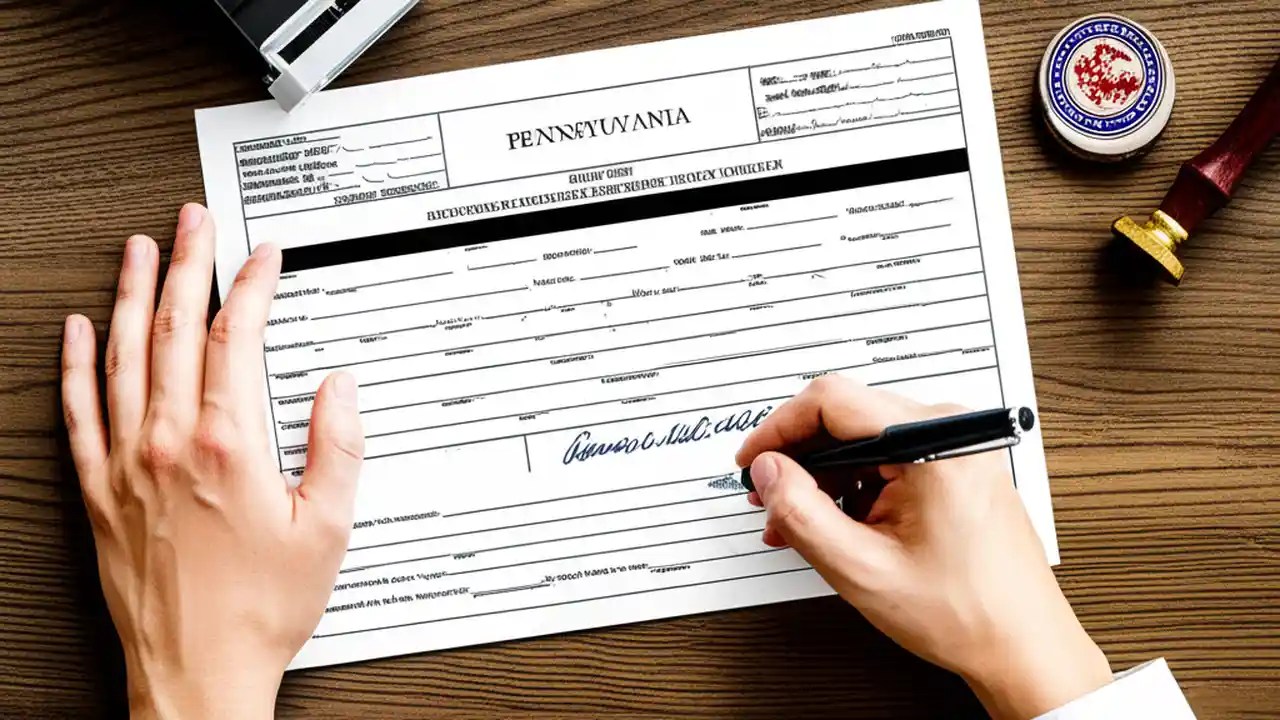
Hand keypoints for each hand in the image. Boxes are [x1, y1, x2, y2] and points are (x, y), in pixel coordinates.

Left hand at [60, 204, 363, 718]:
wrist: (199, 669)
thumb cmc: (261, 607)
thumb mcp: (328, 528)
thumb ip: (339, 447)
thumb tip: (339, 388)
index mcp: (228, 448)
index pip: (238, 340)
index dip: (252, 287)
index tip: (263, 258)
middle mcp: (169, 446)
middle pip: (177, 331)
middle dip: (189, 266)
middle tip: (194, 222)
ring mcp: (127, 466)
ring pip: (125, 357)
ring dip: (134, 296)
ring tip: (141, 250)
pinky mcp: (99, 492)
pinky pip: (79, 412)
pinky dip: (77, 364)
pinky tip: (80, 330)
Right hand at [736, 376, 1110, 719]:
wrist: (1023, 646)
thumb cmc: (967, 614)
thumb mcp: (862, 569)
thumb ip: (802, 513)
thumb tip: (767, 471)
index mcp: (936, 445)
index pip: (833, 401)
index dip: (779, 428)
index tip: (753, 458)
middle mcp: (952, 433)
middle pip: (848, 416)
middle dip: (799, 457)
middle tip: (768, 494)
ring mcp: (958, 448)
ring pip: (864, 438)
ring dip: (823, 476)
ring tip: (797, 521)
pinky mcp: (956, 467)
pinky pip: (889, 458)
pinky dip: (854, 485)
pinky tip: (832, 523)